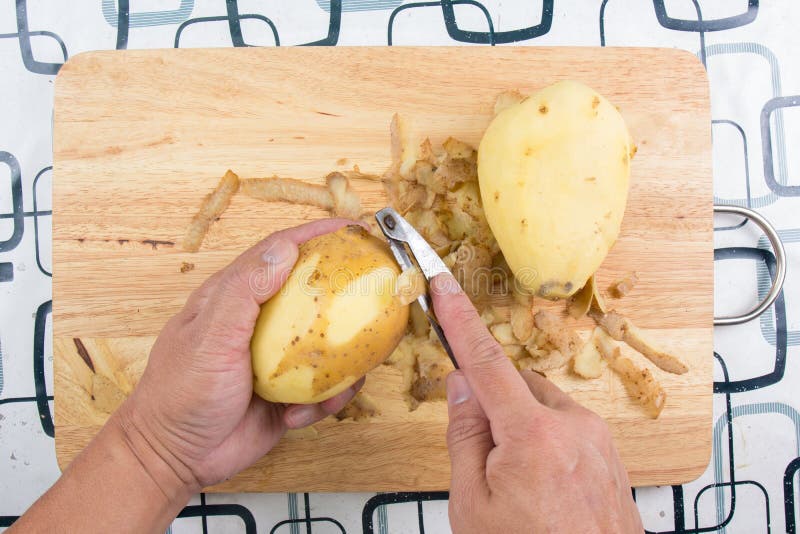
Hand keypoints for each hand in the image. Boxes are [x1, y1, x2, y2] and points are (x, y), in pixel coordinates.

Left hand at [118, 219, 363, 491]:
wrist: (175, 458)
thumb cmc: (181, 391)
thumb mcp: (210, 336)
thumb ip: (245, 290)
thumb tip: (285, 248)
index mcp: (237, 297)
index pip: (281, 254)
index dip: (317, 236)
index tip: (354, 228)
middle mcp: (263, 324)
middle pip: (315, 295)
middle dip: (348, 291)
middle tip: (379, 289)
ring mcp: (278, 360)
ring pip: (329, 346)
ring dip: (344, 357)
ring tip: (355, 363)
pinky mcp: (290, 395)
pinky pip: (325, 391)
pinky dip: (323, 402)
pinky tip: (301, 414)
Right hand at [430, 274, 642, 533]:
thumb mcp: (473, 504)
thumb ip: (465, 436)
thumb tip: (462, 384)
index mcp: (532, 436)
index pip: (485, 362)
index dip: (460, 320)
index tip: (444, 286)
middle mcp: (573, 426)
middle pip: (515, 388)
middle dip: (494, 409)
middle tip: (484, 460)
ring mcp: (597, 438)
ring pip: (541, 408)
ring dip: (521, 429)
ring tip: (521, 486)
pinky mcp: (610, 451)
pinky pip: (566, 426)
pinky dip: (545, 442)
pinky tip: (543, 486)